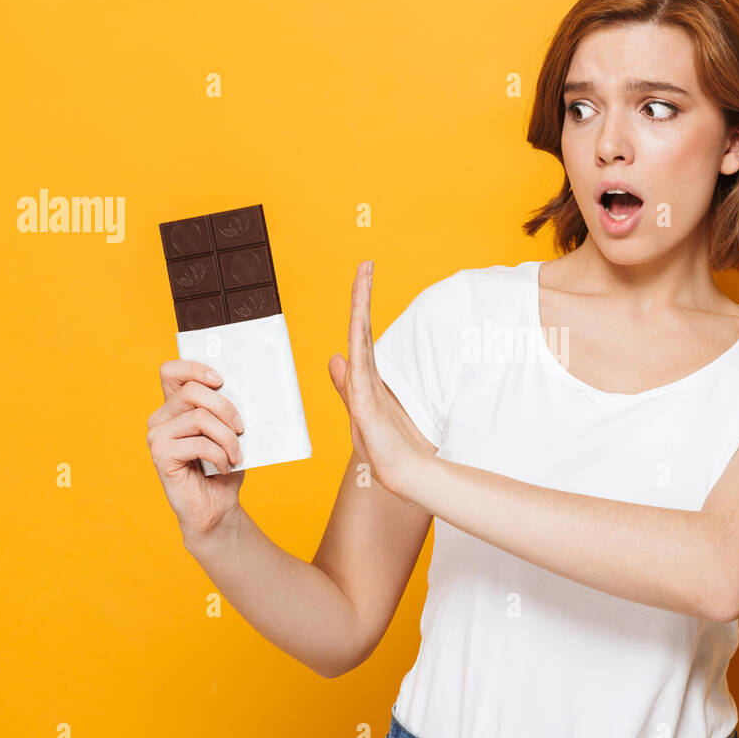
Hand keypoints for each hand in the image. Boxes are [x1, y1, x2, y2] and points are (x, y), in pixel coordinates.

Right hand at [147, 360, 246, 538]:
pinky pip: (199, 443)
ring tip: (235, 455)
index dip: (195, 369)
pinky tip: (223, 468)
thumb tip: (245, 389)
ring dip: (228, 438)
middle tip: (241, 428)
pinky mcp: (160, 455)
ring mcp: (158, 436)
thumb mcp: (230, 432)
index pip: (171, 371)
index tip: (221, 382)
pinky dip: (220, 456)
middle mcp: (161, 418)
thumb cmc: (224, 467)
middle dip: (225, 408)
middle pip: (192, 391)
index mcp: (175, 406)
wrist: (217, 507)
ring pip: (200, 418)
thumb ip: (227, 409)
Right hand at [328, 260, 436, 500]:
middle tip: (365, 264)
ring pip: (359, 342)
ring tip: (363, 281)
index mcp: (368, 377)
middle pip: (358, 329)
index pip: (362, 332)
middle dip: (361, 296)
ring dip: (361, 311)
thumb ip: (351, 383)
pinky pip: (360, 370)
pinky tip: (358, 327)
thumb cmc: (389, 445)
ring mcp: (362, 391)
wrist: (402, 473)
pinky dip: (358, 347)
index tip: (366, 273)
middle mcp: (362, 380)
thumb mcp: (373, 408)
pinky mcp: (364, 407)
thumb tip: (336, 355)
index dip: (362, 303)